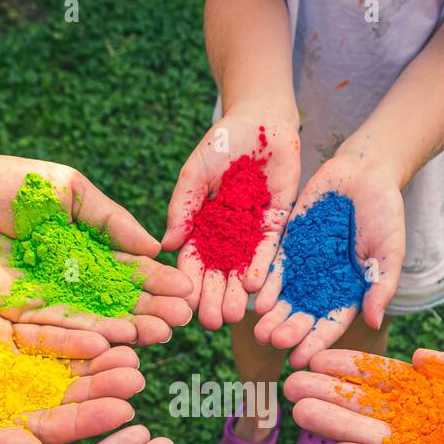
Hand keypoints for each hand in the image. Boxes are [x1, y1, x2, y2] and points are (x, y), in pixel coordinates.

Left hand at [0, 154, 192, 345]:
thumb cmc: (7, 183)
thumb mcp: (70, 191)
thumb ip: (110, 219)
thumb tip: (154, 248)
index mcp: (86, 250)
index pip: (129, 270)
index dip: (158, 281)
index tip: (187, 290)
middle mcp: (71, 281)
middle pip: (118, 301)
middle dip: (152, 310)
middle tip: (184, 320)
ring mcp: (47, 300)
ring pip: (94, 320)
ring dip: (128, 328)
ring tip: (161, 334)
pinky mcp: (19, 315)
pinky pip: (57, 329)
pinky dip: (86, 335)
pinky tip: (116, 339)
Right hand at [0, 278, 144, 443]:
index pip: (49, 432)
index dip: (87, 423)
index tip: (125, 414)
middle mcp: (4, 405)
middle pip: (65, 400)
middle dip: (103, 392)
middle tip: (141, 381)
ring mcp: (5, 368)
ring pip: (62, 368)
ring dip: (98, 364)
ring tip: (136, 354)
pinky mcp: (1, 332)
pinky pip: (45, 335)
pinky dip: (73, 336)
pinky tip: (106, 334)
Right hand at [162, 114, 300, 329]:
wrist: (262, 120)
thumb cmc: (221, 142)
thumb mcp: (195, 173)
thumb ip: (182, 207)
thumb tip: (164, 245)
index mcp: (202, 226)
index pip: (193, 261)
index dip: (188, 284)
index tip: (183, 306)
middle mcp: (228, 237)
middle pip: (219, 274)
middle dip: (214, 298)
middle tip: (211, 323)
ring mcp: (253, 233)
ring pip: (244, 269)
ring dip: (238, 293)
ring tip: (234, 316)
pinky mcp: (279, 225)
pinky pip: (271, 252)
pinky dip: (263, 270)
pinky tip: (256, 288)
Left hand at [253, 154, 403, 367]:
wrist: (364, 172)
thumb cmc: (385, 212)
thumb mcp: (390, 250)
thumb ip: (381, 285)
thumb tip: (374, 321)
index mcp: (348, 291)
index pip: (330, 323)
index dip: (316, 342)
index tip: (301, 359)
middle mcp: (322, 284)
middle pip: (302, 314)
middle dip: (288, 330)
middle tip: (273, 343)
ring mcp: (302, 265)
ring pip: (284, 296)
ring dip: (271, 315)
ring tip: (258, 330)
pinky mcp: (287, 243)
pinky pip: (273, 267)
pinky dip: (265, 283)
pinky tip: (255, 297)